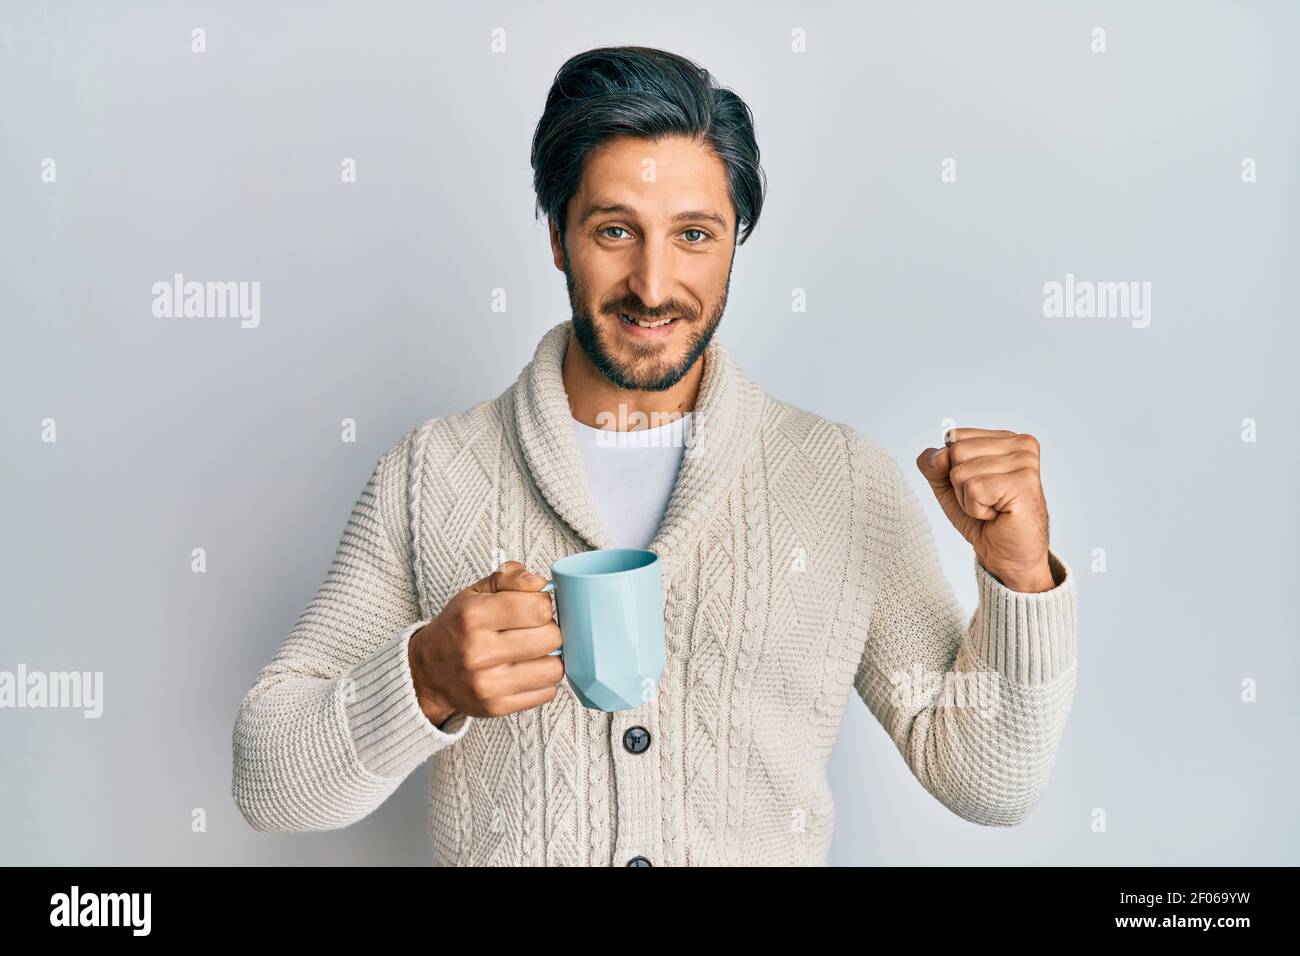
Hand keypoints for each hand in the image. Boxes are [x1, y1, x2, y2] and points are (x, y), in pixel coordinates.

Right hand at [407, 560, 563, 725]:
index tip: (533, 607)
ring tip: (533, 652)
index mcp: (473, 617)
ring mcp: (487, 684)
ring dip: (550, 658)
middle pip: (551, 638)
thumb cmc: (457, 628)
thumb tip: (539, 583)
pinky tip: (526, 671)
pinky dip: (543, 681)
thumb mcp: (475, 593)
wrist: (427, 671)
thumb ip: (509, 578)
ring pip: (554, 669)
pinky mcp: (496, 707)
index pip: (538, 608)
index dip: (543, 604)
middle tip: (534, 630)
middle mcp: (478, 652)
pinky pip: (546, 693)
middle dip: (549, 630)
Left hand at [915, 428, 1054, 592]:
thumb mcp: (947, 486)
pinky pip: (973, 489)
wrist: (1006, 555)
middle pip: (956, 452)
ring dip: (969, 500)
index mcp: (1006, 438)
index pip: (954, 437)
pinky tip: (998, 515)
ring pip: (962, 472)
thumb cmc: (983, 519)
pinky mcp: (1024, 483)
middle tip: (985, 501)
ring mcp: (1025, 463)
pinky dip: (976, 509)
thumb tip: (938, 456)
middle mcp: (1021, 445)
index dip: (952, 468)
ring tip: (993, 509)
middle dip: (959, 485)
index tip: (978, 486)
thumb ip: (933, 465)